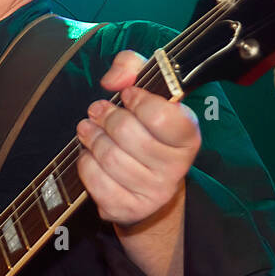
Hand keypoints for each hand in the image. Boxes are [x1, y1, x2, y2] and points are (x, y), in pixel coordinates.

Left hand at [75, 49, 200, 227]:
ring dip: (92, 138)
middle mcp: (176, 168)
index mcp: (188, 137)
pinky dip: (85, 163)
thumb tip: (112, 80)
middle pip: (127, 133)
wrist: (146, 184)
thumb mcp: (146, 91)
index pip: (161, 116)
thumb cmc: (146, 130)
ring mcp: (153, 192)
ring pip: (109, 157)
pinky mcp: (129, 209)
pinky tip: (90, 155)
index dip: (138, 101)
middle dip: (106, 117)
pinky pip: (95, 180)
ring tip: (88, 130)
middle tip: (97, 111)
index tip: (127, 95)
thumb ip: (132, 67)